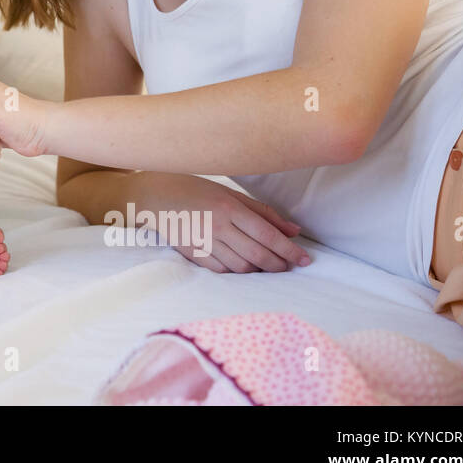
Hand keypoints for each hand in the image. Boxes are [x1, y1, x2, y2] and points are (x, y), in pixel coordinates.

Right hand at [140, 171, 310, 272]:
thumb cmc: (196, 189)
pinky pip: (222, 271)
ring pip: (241, 267)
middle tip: (290, 266)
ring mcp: (203, 242)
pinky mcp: (193, 254)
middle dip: (279, 264)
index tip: (305, 259)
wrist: (156, 196)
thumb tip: (294, 231)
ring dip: (259, 270)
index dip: (290, 250)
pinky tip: (244, 267)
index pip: (267, 235)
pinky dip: (237, 272)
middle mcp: (217, 226)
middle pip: (257, 255)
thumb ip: (263, 213)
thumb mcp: (231, 194)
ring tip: (268, 266)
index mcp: (229, 208)